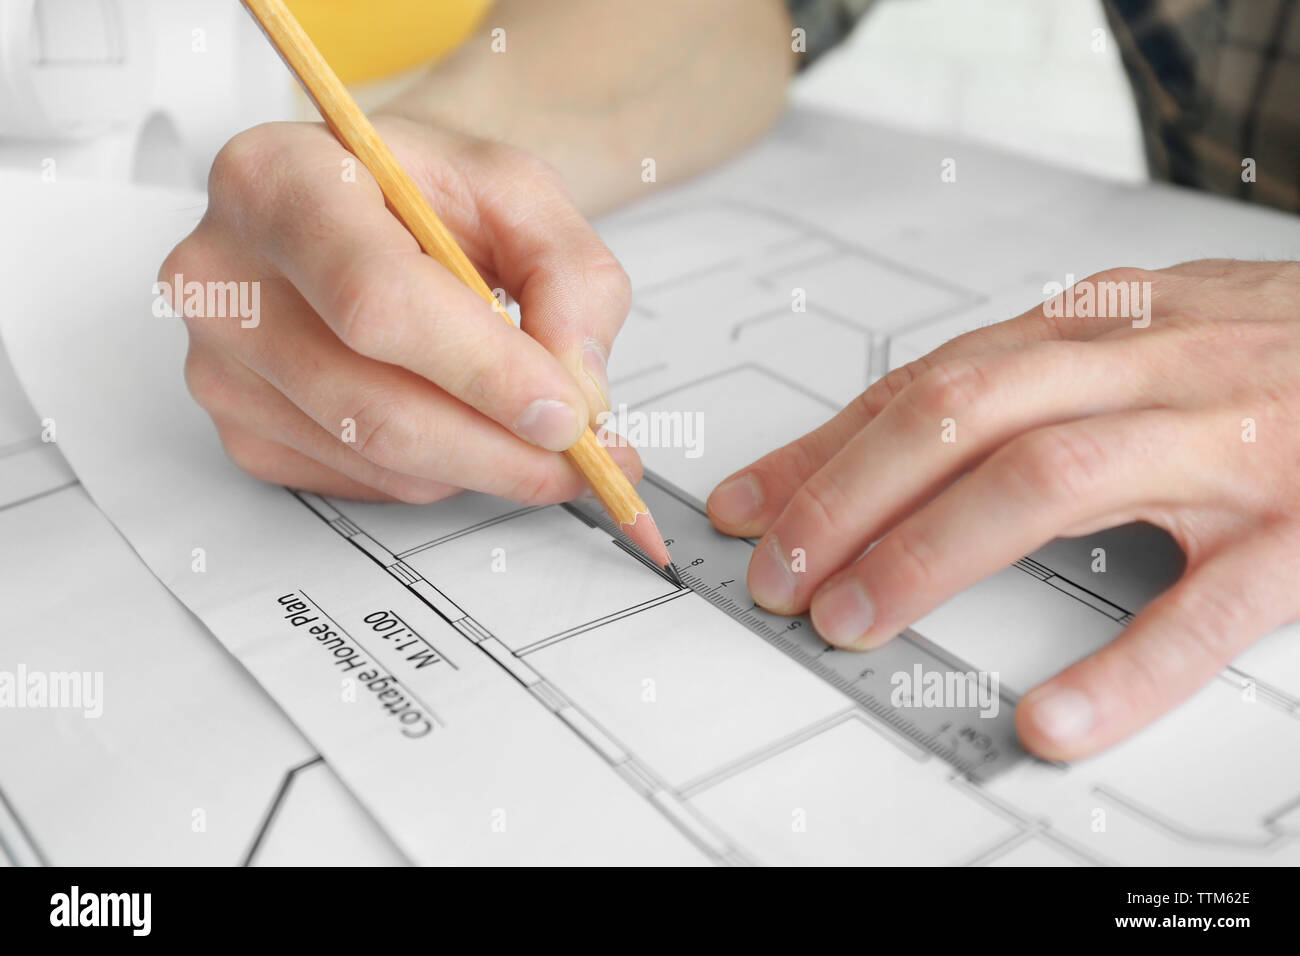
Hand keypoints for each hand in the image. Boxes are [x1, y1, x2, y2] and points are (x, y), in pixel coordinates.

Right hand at [160, 117, 638, 503]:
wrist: (365, 207)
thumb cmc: (426, 193)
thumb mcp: (519, 192)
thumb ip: (570, 276)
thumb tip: (578, 391)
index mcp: (277, 181)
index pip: (377, 300)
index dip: (482, 370)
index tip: (566, 413)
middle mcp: (222, 276)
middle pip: (375, 407)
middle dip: (503, 449)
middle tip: (587, 458)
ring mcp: (220, 364)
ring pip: (378, 459)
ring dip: (482, 465)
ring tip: (539, 435)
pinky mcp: (242, 428)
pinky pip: (362, 484)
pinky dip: (438, 472)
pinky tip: (463, 423)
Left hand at [706, 261, 1299, 760]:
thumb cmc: (1268, 350)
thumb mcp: (1136, 339)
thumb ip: (1022, 382)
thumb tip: (884, 443)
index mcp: (1102, 326)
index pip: (930, 382)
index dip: (828, 447)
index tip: (753, 507)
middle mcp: (1150, 367)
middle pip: (962, 415)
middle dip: (850, 496)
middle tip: (781, 573)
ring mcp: (1228, 445)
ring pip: (1051, 481)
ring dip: (934, 555)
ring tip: (855, 621)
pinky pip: (1206, 606)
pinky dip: (1123, 667)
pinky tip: (1051, 716)